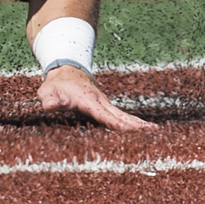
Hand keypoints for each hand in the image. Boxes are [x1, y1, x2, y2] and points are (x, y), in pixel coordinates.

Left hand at [38, 65, 155, 130]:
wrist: (67, 71)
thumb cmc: (57, 85)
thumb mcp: (48, 91)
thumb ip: (49, 98)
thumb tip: (49, 106)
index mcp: (88, 101)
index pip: (103, 114)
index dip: (115, 122)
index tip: (128, 130)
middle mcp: (100, 103)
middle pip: (120, 115)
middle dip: (135, 124)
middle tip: (152, 132)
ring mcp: (106, 105)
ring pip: (124, 116)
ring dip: (139, 124)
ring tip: (156, 132)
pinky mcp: (107, 108)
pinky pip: (121, 117)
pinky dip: (134, 123)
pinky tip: (144, 131)